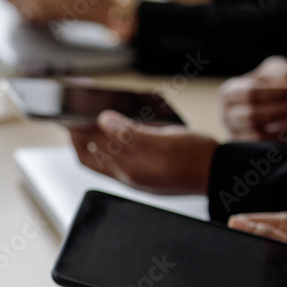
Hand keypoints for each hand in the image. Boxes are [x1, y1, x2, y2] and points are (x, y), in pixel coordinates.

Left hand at [68, 110, 218, 193]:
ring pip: (103, 154)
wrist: (219, 174)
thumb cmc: (196, 159)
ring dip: (94, 136)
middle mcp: (127, 174)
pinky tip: (116, 129)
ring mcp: (135, 174)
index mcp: (128, 169)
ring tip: (90, 118)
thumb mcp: (164, 139)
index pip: (86, 150)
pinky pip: (119, 156)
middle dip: (80, 132)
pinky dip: (112, 142)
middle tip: (74, 112)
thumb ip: (131, 133)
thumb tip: (105, 120)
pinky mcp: (145, 171)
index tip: (67, 113)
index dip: (74, 131)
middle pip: (91, 152)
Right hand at [219, 56, 286, 147]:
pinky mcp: (248, 152)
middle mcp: (228, 116)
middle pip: (253, 116)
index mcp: (230, 93)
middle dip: (284, 112)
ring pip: (259, 136)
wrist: (277, 104)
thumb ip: (285, 76)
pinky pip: (268, 151)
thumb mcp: (277, 70)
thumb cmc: (275, 85)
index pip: (251, 93)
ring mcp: (236, 135)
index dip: (277, 93)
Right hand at [227, 212, 286, 286]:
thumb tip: (238, 223)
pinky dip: (256, 281)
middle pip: (247, 241)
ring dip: (248, 271)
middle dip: (239, 253)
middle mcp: (284, 237)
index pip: (247, 222)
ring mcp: (283, 256)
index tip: (221, 247)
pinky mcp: (284, 274)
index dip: (234, 233)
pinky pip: (262, 275)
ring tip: (240, 281)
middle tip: (230, 268)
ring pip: (253, 260)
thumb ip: (272, 236)